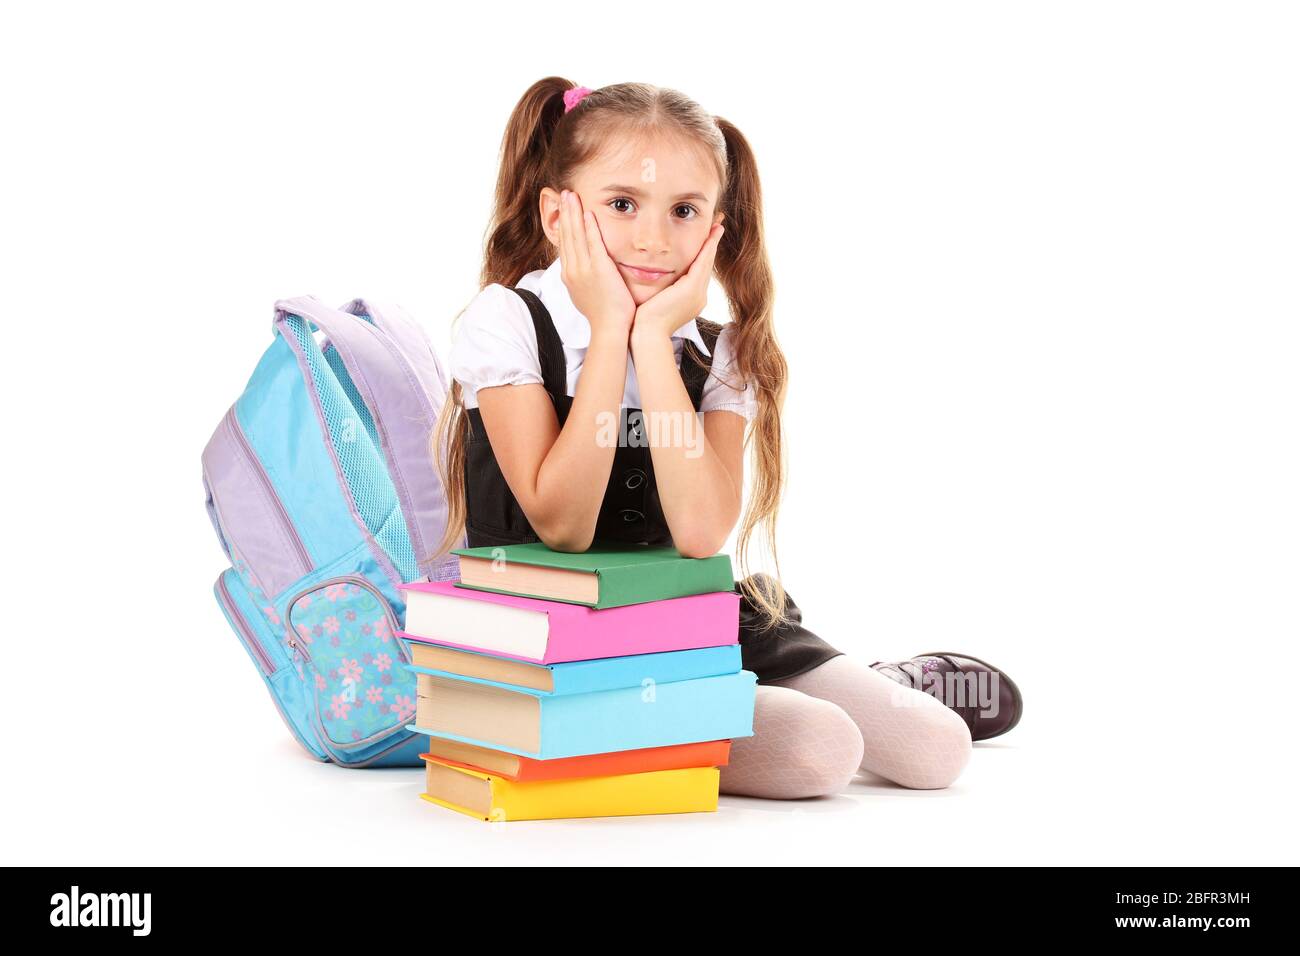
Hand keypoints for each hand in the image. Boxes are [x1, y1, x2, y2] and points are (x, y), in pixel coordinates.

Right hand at [557, 189, 635, 338]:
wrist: (609, 329)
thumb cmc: (603, 316)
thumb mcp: (586, 295)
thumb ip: (584, 280)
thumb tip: (584, 273)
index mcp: (569, 276)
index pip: (564, 244)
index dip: (562, 224)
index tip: (562, 209)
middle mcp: (572, 270)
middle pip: (565, 235)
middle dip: (564, 212)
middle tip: (563, 193)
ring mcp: (583, 270)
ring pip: (575, 235)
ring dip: (573, 213)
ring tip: (571, 195)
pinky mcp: (598, 270)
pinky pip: (592, 243)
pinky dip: (589, 227)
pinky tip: (588, 213)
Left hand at [630, 222, 724, 342]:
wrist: (647, 334)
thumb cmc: (644, 321)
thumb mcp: (655, 302)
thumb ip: (659, 289)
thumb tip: (652, 278)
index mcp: (690, 300)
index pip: (699, 272)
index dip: (704, 255)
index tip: (706, 239)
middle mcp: (698, 297)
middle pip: (707, 265)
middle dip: (712, 245)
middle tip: (718, 225)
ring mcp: (697, 294)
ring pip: (707, 262)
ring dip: (712, 242)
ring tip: (718, 225)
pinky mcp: (692, 289)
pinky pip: (702, 263)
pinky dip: (707, 247)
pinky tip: (711, 233)